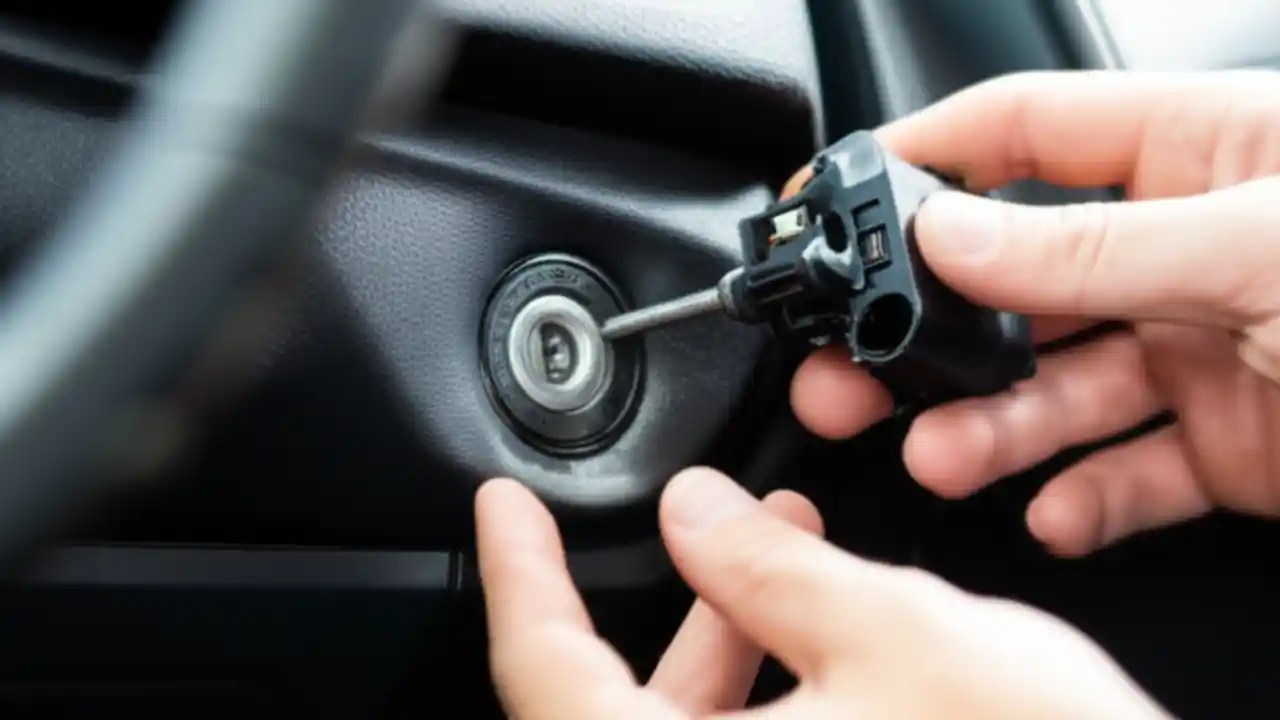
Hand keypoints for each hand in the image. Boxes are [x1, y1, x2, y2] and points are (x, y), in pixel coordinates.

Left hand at [477, 469, 1169, 718]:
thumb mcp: (897, 639)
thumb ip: (770, 568)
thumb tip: (697, 512)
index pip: (539, 671)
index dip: (516, 572)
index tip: (504, 509)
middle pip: (610, 705)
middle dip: (656, 596)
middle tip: (673, 519)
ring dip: (727, 637)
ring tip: (778, 543)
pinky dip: (772, 693)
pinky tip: (824, 630)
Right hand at [790, 69, 1279, 556]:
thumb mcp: (1266, 247)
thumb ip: (1099, 248)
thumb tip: (950, 238)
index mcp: (1202, 153)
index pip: (1021, 132)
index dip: (918, 157)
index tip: (829, 195)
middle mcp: (1186, 249)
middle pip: (1013, 285)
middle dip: (925, 335)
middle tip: (851, 372)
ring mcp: (1204, 351)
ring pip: (1055, 391)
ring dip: (987, 430)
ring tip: (940, 456)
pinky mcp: (1229, 447)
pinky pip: (1127, 478)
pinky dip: (1080, 503)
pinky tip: (1052, 512)